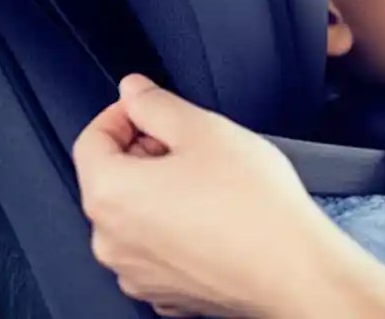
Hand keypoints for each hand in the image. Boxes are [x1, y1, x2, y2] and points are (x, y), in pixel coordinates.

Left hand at [72, 75, 337, 317]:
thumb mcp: (206, 130)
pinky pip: (158, 250)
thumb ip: (157, 104)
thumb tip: (133, 92)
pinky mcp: (164, 293)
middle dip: (147, 153)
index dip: (124, 113)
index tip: (151, 107)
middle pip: (114, 179)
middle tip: (194, 144)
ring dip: (162, 192)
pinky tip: (215, 218)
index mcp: (111, 195)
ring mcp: (135, 272)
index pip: (92, 140)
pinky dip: (176, 230)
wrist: (292, 270)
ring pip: (137, 217)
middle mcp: (110, 240)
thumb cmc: (254, 205)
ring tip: (212, 183)